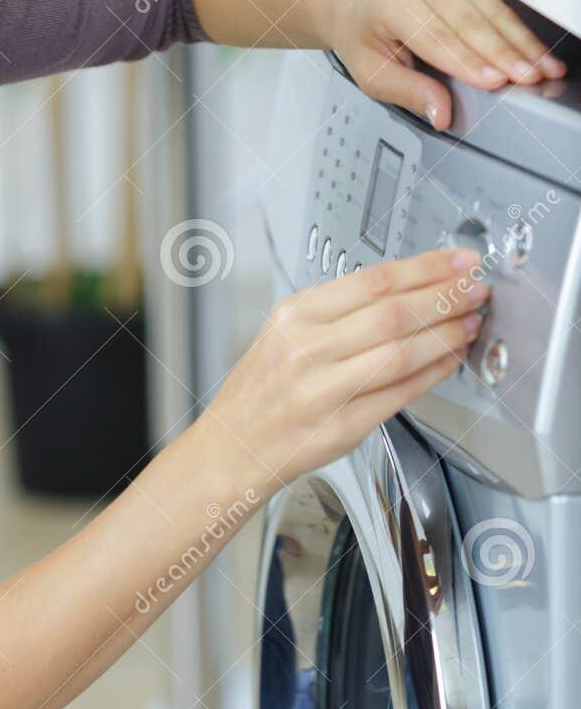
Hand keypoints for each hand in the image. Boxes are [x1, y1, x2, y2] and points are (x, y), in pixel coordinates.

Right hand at [200, 247, 487, 495]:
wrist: (232, 447)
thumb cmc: (262, 391)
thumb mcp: (285, 333)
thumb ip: (340, 312)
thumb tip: (408, 289)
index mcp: (294, 316)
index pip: (373, 280)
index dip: (426, 268)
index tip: (457, 261)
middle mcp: (306, 349)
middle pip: (393, 313)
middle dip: (445, 297)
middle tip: (475, 289)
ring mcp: (324, 390)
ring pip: (401, 352)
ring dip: (446, 335)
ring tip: (470, 322)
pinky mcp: (342, 426)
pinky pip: (400, 394)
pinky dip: (432, 374)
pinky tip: (448, 360)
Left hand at [327, 0, 567, 130]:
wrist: (357, 2)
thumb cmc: (363, 36)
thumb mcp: (371, 74)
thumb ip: (408, 92)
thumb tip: (440, 112)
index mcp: (393, 3)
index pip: (437, 36)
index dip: (468, 61)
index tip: (495, 81)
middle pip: (471, 21)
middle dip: (505, 54)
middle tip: (530, 78)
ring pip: (491, 11)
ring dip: (521, 42)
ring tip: (544, 68)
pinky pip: (497, 5)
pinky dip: (519, 30)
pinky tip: (535, 50)